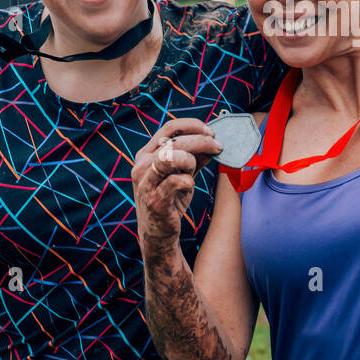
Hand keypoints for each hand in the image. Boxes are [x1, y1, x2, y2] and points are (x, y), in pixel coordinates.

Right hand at [132, 118, 222, 253]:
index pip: (169, 128)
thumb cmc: (170, 200)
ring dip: (191, 160)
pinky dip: (188, 181)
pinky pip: (177, 181)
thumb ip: (195, 158)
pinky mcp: (154, 199)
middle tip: (218, 147)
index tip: (211, 132)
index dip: (193, 126)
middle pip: (174, 140)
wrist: (158, 233)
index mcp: (146, 154)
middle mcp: (142, 165)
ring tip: (193, 172)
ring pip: (172, 156)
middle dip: (201, 141)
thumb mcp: (183, 174)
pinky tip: (188, 186)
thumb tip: (213, 142)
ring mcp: (146, 182)